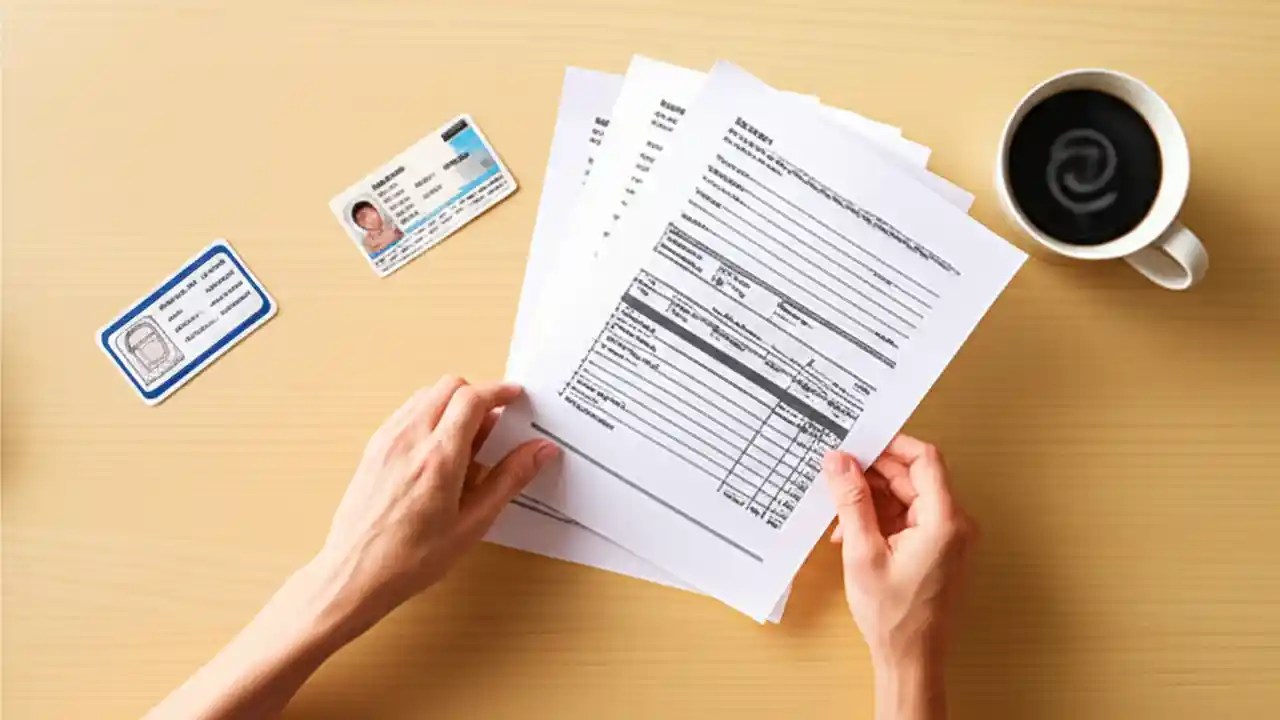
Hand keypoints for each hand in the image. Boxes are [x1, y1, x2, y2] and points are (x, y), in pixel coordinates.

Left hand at [314, 376, 558, 632]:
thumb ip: (509, 479)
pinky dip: (430, 416)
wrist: (355, 573)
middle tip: (496, 424)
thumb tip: (540, 451)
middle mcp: (410, 438)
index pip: (473, 398)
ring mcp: (387, 440)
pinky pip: (407, 413)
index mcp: (439, 457)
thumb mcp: (472, 524)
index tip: (517, 397)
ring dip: (453, 404)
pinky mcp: (374, 447)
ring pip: (427, 395)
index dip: (500, 391)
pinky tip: (439, 451)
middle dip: (478, 395)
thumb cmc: (411, 558)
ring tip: (469, 442)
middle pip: (449, 386)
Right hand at [823, 434, 975, 719]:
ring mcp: (946, 535)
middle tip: (836, 474)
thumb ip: (852, 501)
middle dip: (873, 473)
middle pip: (913, 476)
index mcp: (943, 520)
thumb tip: (838, 461)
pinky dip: (880, 517)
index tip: (859, 443)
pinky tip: (851, 531)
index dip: (890, 445)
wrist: (910, 657)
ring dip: (871, 498)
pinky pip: (907, 516)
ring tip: (839, 514)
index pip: (924, 458)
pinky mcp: (936, 547)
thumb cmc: (893, 615)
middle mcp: (953, 523)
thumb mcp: (863, 552)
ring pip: (906, 495)